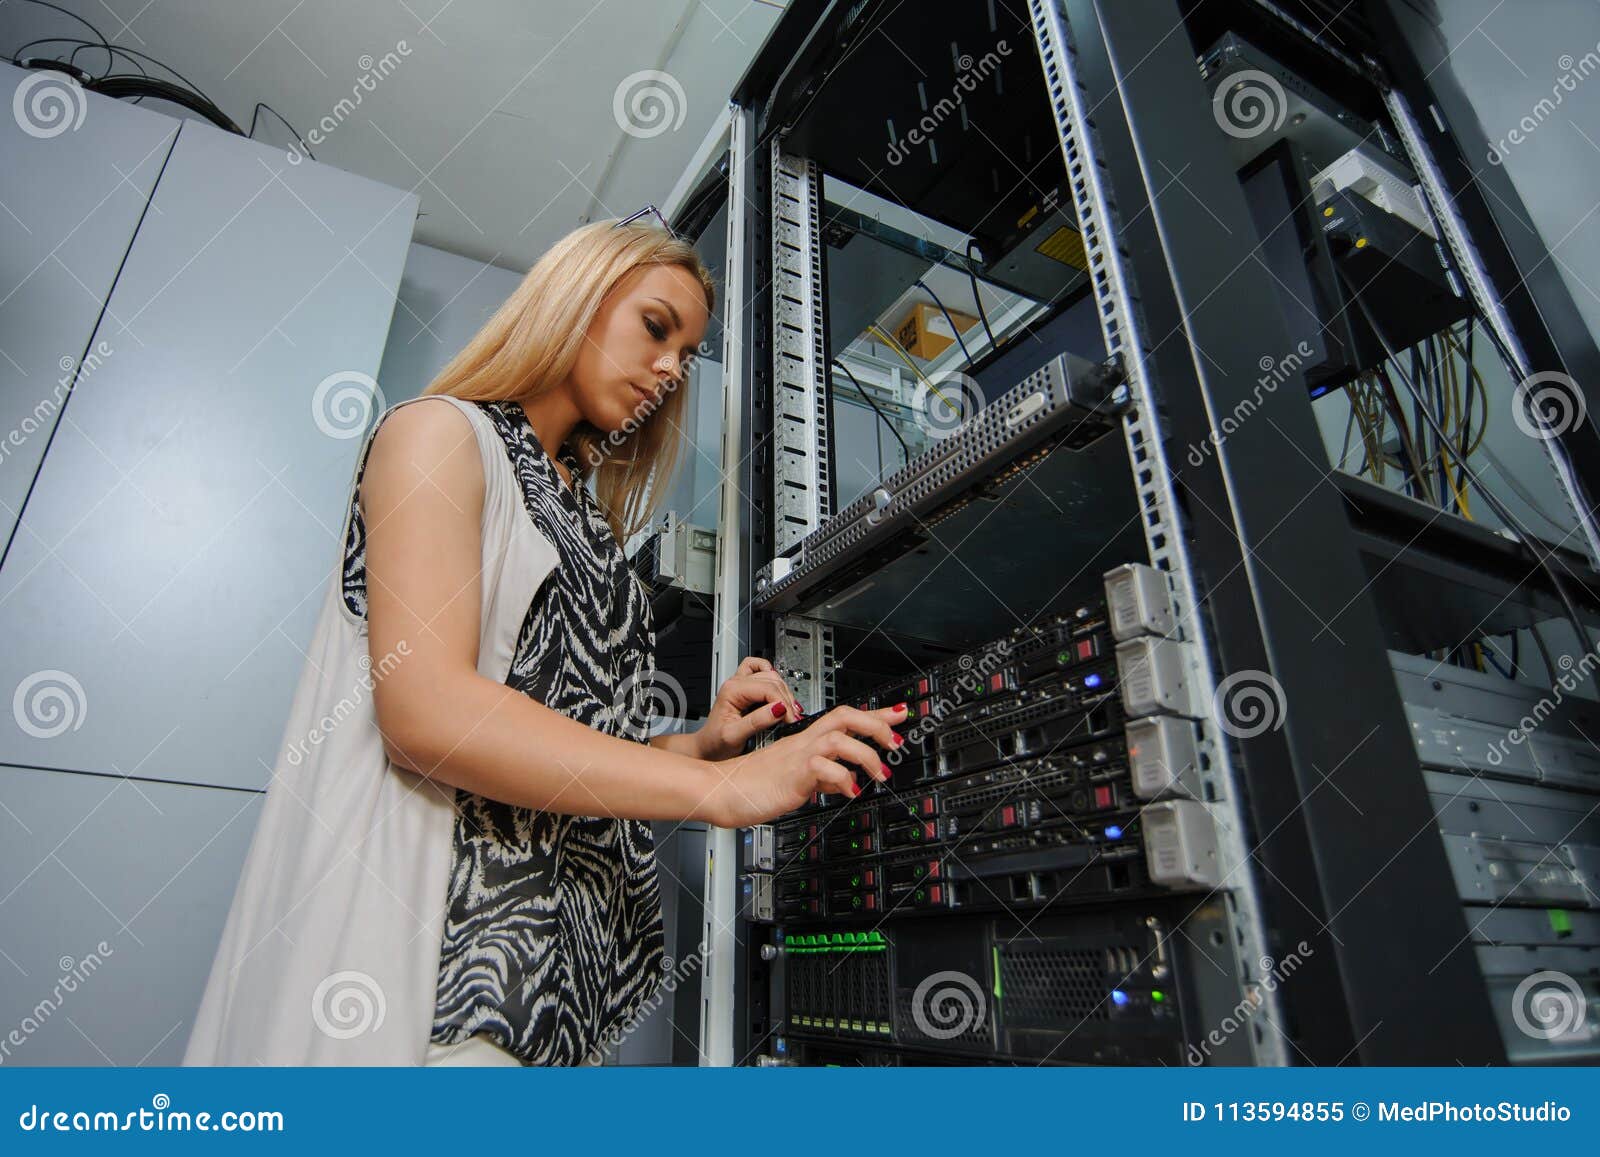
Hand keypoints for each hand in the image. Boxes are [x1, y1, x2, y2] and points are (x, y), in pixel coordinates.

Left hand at [692, 656, 804, 761]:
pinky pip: (761, 668)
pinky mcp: (746, 687)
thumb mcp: (734, 736)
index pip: (767, 688)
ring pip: (772, 675)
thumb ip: (756, 722)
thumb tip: (778, 709)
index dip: (783, 704)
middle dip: (786, 700)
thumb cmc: (715, 743)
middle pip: (772, 681)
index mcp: (732, 691)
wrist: (707, 746)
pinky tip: (778, 688)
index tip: (791, 719)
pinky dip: (773, 675)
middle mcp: (736, 683)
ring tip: (789, 710)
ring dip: (784, 691)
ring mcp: (741, 683)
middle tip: (792, 719)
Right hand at [701, 703, 909, 828]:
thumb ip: (822, 777)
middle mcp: (804, 743)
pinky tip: (850, 792)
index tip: (900, 712)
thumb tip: (845, 781)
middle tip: (898, 740)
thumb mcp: (797, 780)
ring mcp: (798, 756)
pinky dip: (843, 779)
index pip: (845, 717)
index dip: (876, 713)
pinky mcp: (792, 775)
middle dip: (878, 724)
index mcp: (806, 741)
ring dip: (867, 755)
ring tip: (880, 774)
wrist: (722, 790)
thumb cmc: (752, 784)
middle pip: (846, 716)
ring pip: (840, 738)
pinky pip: (824, 768)